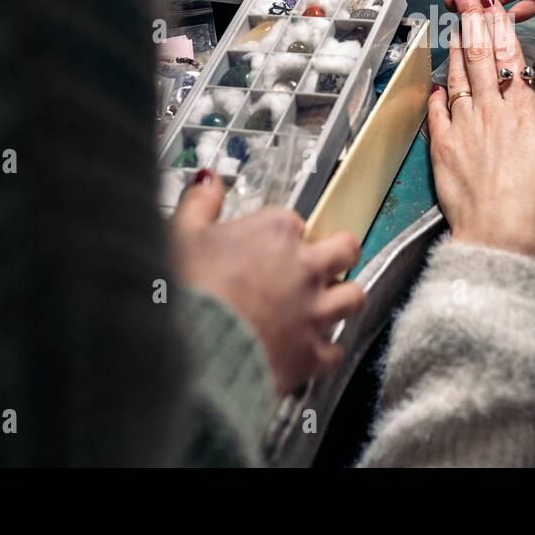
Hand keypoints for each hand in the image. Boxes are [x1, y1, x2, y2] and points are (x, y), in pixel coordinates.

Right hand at [170, 171, 365, 394]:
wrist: (190, 354)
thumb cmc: (185, 291)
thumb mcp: (181, 236)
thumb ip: (200, 204)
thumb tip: (208, 180)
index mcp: (277, 232)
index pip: (296, 222)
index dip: (283, 236)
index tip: (269, 248)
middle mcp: (305, 267)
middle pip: (346, 250)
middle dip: (337, 256)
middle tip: (319, 267)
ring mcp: (314, 311)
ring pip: (354, 297)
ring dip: (342, 300)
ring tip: (324, 306)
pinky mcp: (313, 354)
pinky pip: (335, 351)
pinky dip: (324, 352)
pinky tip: (308, 352)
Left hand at [428, 0, 534, 255]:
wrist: (497, 235)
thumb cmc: (533, 203)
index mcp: (522, 111)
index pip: (510, 58)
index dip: (501, 28)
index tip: (495, 4)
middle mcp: (490, 112)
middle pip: (479, 57)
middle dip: (472, 21)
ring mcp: (462, 127)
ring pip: (457, 76)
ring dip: (455, 47)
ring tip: (453, 22)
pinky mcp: (442, 146)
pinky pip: (436, 112)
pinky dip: (438, 92)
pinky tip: (438, 80)